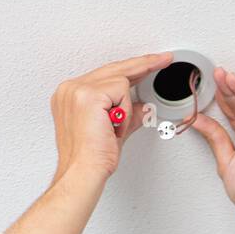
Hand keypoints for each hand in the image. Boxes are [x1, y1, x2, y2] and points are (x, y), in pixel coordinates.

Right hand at [50, 51, 172, 181]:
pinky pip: (121, 90)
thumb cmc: (91, 160)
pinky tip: (113, 127)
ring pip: (120, 80)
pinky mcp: (88, 94)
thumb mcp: (114, 131)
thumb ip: (127, 115)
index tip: (149, 64)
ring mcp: (77, 89)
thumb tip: (144, 108)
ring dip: (125, 109)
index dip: (130, 70)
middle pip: (113, 69)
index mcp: (71, 96)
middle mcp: (70, 89)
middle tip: (164, 59)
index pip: (105, 75)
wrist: (83, 174)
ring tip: (113, 130)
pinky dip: (123, 112)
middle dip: (142, 65)